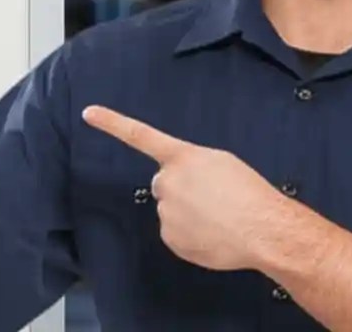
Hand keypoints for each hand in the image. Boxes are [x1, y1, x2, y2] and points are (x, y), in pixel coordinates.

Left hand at [82, 105, 281, 270]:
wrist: (262, 229)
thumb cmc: (249, 192)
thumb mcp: (221, 162)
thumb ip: (193, 165)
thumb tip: (184, 184)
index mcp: (181, 157)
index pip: (140, 135)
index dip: (112, 123)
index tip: (88, 113)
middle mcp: (166, 182)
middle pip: (164, 184)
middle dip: (181, 189)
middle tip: (212, 198)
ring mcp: (165, 212)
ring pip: (171, 210)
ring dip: (188, 213)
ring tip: (219, 217)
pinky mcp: (170, 239)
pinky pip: (176, 234)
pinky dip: (191, 235)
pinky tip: (213, 234)